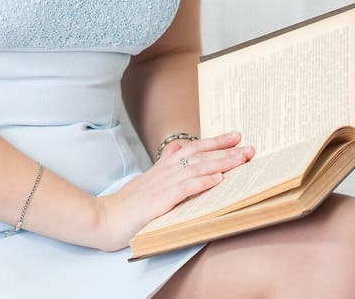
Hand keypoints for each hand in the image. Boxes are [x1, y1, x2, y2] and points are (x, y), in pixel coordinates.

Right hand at [93, 131, 254, 251]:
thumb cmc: (127, 205)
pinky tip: (219, 179)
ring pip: (197, 168)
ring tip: (242, 159)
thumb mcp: (148, 182)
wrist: (104, 217)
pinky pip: (185, 189)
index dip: (215, 142)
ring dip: (222, 162)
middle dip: (226, 150)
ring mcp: (162, 185)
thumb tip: (180, 154)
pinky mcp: (159, 201)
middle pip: (199, 155)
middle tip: (250, 146)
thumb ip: (164, 168)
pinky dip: (203, 182)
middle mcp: (165, 172)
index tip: (235, 136)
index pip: (193, 148)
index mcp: (163, 168)